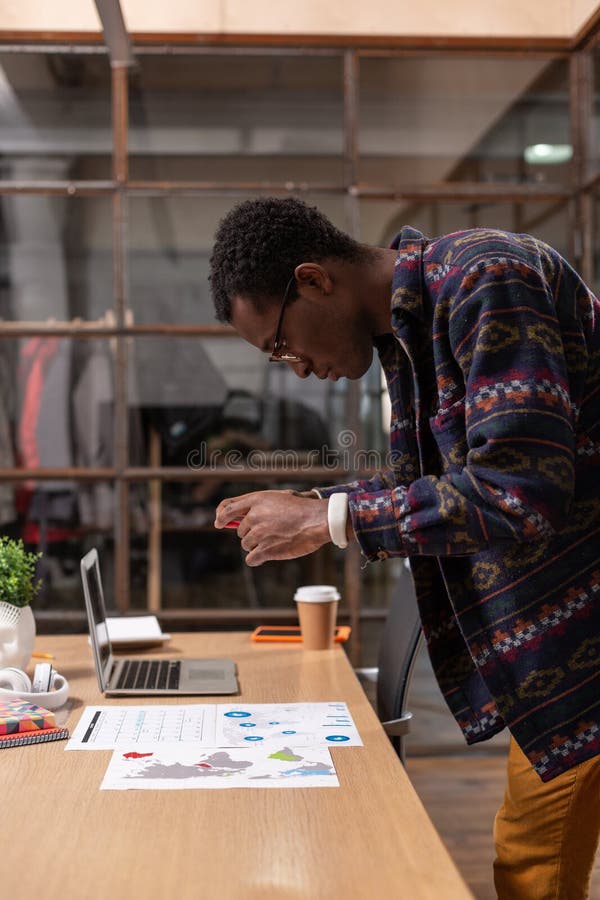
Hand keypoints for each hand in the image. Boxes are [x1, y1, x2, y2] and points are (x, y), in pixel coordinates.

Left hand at [214, 490, 329, 566]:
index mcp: (256, 499)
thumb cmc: (303, 509)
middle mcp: (254, 515)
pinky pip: (251, 558)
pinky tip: (266, 555)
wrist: (317, 520)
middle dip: (251, 534)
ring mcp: (259, 533)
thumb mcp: (280, 497)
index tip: (219, 523)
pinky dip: (257, 558)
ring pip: (246, 545)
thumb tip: (244, 518)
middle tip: (270, 532)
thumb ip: (261, 505)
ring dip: (257, 546)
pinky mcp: (265, 549)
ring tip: (275, 540)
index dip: (221, 516)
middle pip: (241, 531)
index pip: (228, 507)